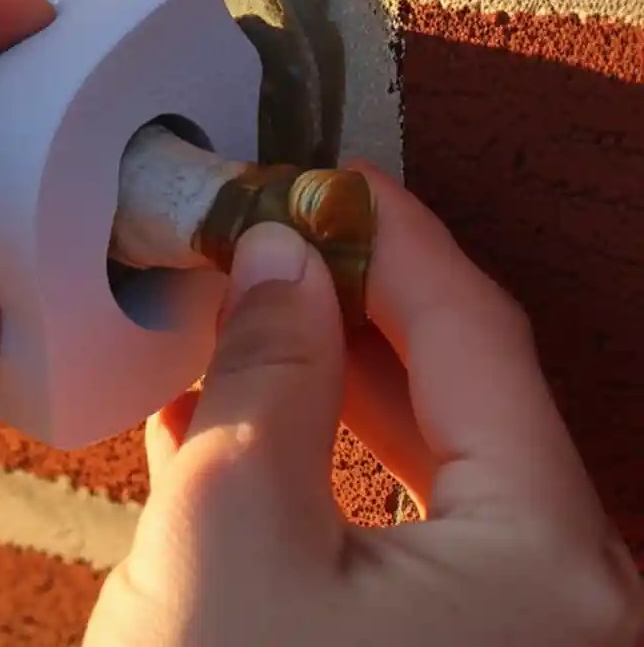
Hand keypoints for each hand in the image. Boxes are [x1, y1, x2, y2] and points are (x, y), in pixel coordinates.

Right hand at [85, 163, 642, 644]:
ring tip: (238, 312)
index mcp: (548, 564)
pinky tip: (223, 415)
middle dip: (352, 304)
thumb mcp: (230, 532)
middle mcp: (552, 599)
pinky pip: (380, 527)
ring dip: (321, 380)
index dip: (392, 237)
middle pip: (460, 395)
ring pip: (417, 461)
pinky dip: (306, 462)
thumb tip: (278, 258)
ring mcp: (489, 634)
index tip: (323, 174)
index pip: (477, 337)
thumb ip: (268, 376)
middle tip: (268, 237)